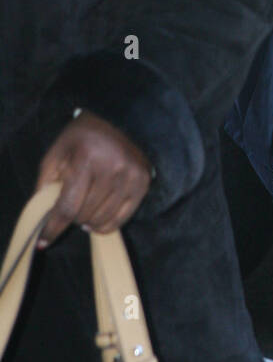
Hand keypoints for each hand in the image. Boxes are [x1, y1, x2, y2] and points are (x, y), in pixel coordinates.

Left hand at [35, 110, 152, 246]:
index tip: (42, 242)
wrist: (118, 119)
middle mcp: (112, 168)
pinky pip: (121, 219)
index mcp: (86, 159)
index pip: (67, 206)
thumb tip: (40, 216)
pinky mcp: (142, 183)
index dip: (53, 228)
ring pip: (101, 220)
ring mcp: (130, 177)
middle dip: (72, 217)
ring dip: (88, 221)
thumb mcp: (57, 152)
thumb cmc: (82, 138)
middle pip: (84, 215)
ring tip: (84, 211)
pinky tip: (98, 219)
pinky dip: (106, 225)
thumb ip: (44, 183)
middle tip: (71, 206)